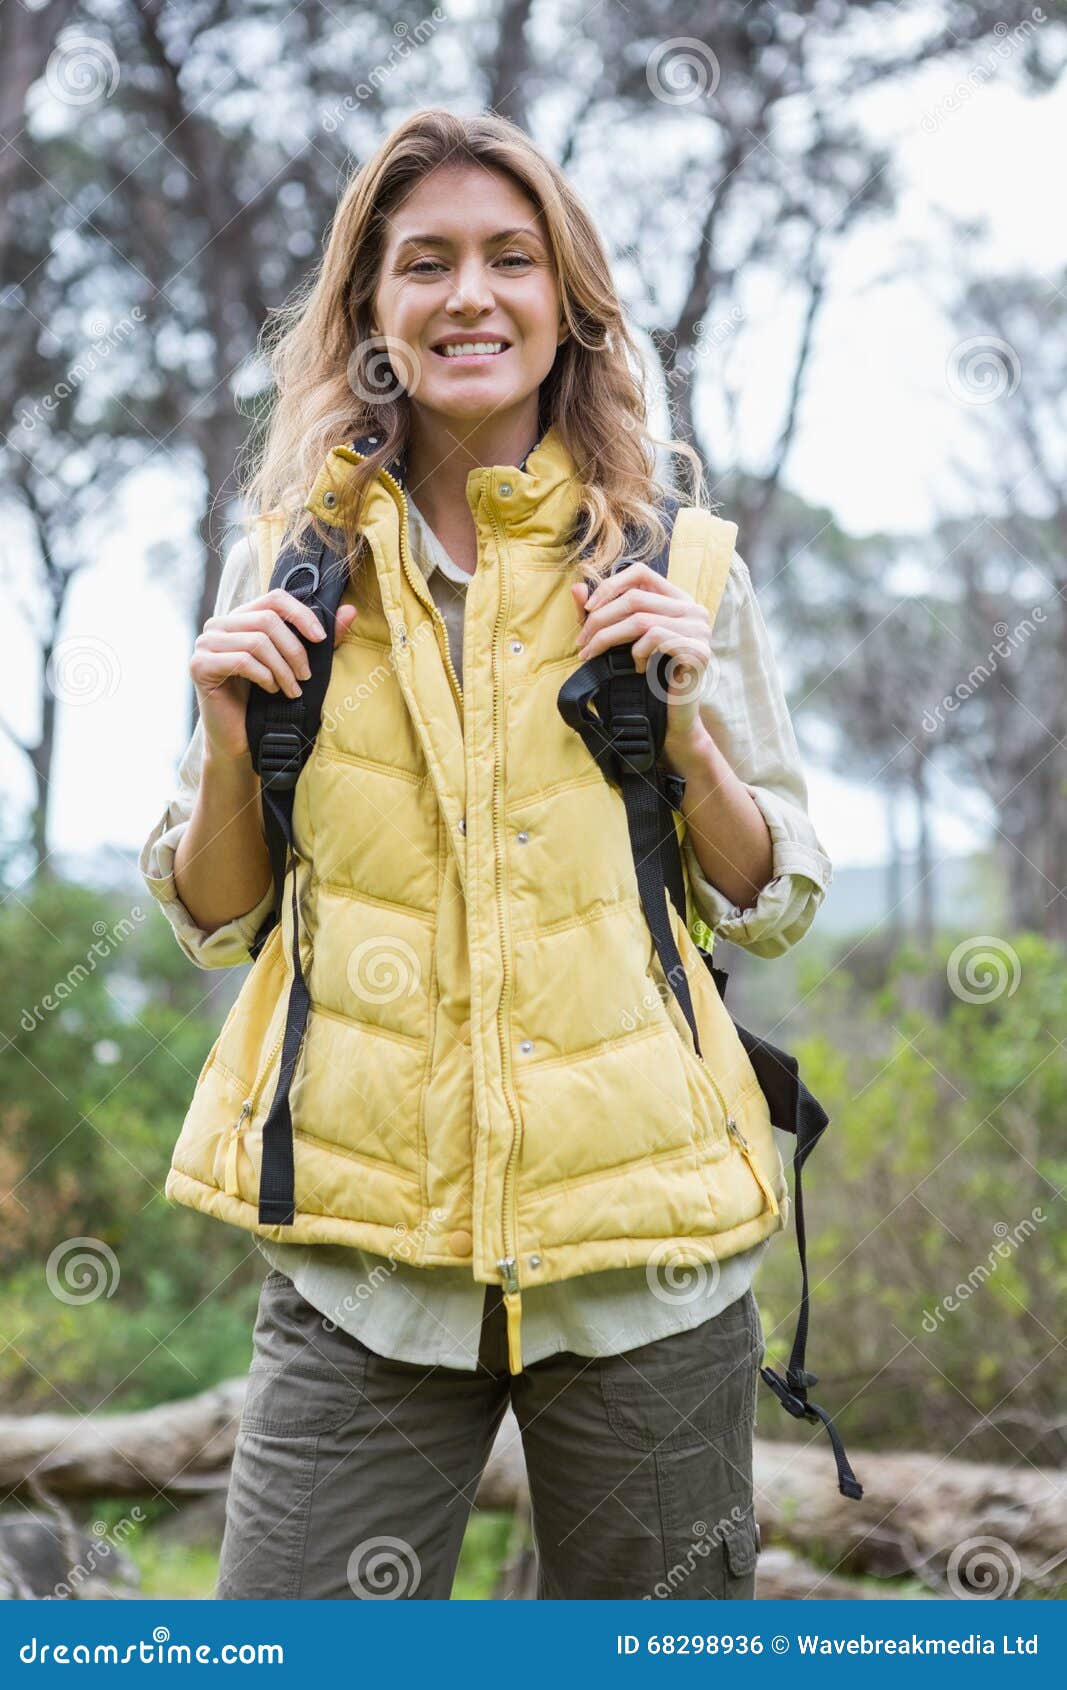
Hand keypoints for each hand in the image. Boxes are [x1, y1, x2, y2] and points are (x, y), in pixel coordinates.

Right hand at [191, 587, 357, 762]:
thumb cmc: (266, 700)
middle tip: (306, 676)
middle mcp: (219, 625)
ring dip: (282, 669)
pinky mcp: (200, 665)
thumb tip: (351, 611)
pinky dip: (264, 676)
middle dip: (294, 650)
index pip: (274, 598)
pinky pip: (242, 661)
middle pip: (267, 620)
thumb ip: (319, 638)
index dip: (301, 614)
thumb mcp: (296, 665)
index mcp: (241, 618)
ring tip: (292, 689)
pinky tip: (271, 690)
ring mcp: (205, 643)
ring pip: (257, 641)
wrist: (239, 739)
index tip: (320, 639)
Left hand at [570, 562, 711, 745]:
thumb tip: (575, 587)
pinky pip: (656, 639)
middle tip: (582, 644)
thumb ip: (599, 614)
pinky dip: (636, 654)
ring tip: (595, 656)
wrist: (671, 717)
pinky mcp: (698, 651)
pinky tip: (636, 669)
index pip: (640, 573)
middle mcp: (693, 609)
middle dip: (600, 620)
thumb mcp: (619, 640)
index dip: (610, 586)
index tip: (587, 610)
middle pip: (635, 598)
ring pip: (641, 620)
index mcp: (676, 599)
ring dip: (609, 638)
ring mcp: (700, 629)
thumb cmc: (645, 676)